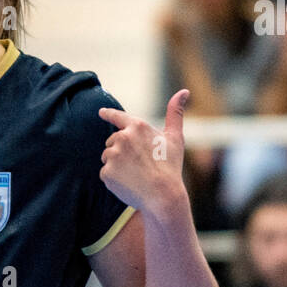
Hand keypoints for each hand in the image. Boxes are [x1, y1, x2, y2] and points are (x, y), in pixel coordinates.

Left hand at [98, 89, 188, 218]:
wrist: (163, 195)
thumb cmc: (170, 167)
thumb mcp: (175, 138)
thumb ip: (175, 113)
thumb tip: (184, 91)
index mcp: (137, 127)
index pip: (118, 117)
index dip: (109, 114)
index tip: (101, 112)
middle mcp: (122, 138)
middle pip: (112, 141)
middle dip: (122, 151)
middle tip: (140, 164)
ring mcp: (113, 155)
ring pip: (108, 157)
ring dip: (117, 164)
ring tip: (135, 174)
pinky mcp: (106, 172)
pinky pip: (106, 173)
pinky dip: (114, 179)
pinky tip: (129, 183)